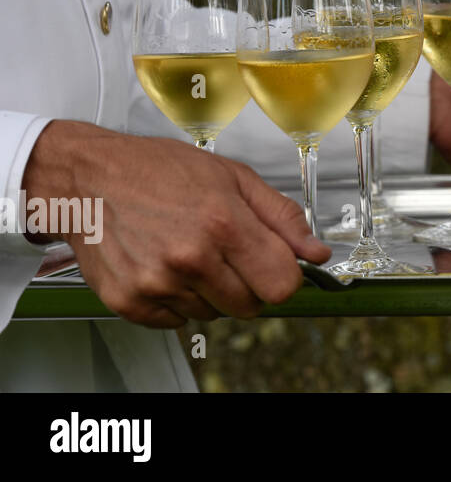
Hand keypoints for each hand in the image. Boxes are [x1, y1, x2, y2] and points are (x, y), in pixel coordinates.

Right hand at [23, 120, 330, 327]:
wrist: (88, 178)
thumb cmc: (159, 170)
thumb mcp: (234, 178)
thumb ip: (282, 218)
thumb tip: (318, 253)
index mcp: (224, 224)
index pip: (282, 285)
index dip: (283, 275)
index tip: (272, 262)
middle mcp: (191, 258)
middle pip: (250, 306)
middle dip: (248, 283)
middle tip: (225, 251)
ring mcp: (157, 283)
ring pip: (213, 314)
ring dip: (210, 291)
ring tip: (188, 251)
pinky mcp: (129, 301)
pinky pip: (175, 322)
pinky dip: (176, 301)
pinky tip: (163, 265)